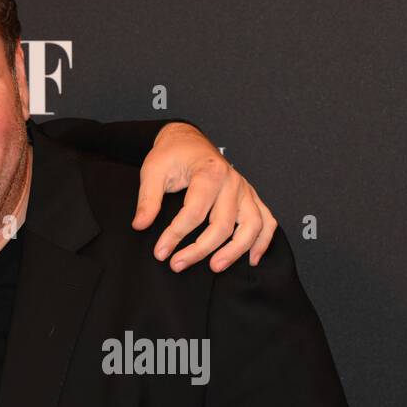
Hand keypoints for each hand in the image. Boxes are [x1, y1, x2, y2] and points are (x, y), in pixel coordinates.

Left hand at [132, 122, 276, 271]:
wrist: (187, 140)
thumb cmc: (171, 154)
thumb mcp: (153, 171)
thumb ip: (148, 199)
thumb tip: (140, 225)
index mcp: (208, 172)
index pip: (194, 212)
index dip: (176, 235)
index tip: (160, 252)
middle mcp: (232, 181)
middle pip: (223, 224)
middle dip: (200, 250)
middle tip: (178, 264)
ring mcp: (245, 190)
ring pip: (252, 226)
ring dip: (236, 251)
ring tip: (215, 267)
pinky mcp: (250, 197)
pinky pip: (267, 221)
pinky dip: (263, 241)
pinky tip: (251, 259)